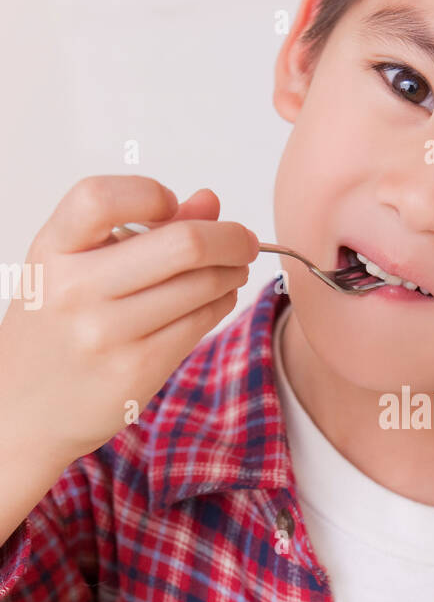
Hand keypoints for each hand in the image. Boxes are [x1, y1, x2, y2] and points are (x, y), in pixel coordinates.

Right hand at [0, 176, 258, 468]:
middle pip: (183, 244)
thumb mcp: (75, 266)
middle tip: (243, 241)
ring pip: (203, 285)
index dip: (150, 194)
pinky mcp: (138, 369)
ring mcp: (107, 333)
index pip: (101, 197)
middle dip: (229, 238)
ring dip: (232, 272)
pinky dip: (221, 303)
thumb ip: (141, 228)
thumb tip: (210, 203)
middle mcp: (75, 289)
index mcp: (52, 249)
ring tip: (232, 270)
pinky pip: (201, 322)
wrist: (22, 408)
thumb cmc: (55, 326)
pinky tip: (216, 299)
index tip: (172, 206)